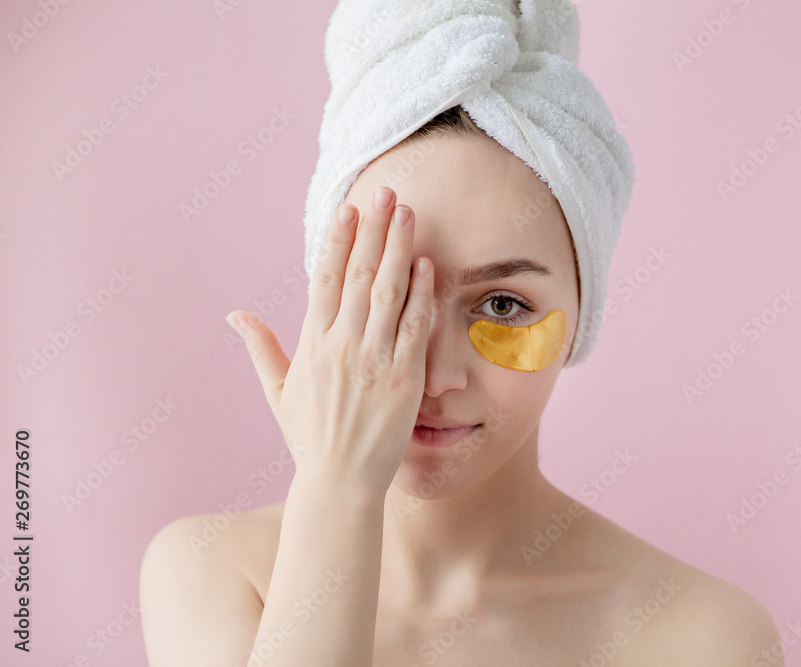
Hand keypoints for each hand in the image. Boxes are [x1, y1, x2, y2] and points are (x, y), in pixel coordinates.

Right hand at [227, 186, 433, 492]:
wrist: (339, 482)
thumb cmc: (309, 437)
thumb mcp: (278, 391)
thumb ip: (261, 347)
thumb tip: (235, 314)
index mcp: (312, 344)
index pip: (324, 279)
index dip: (338, 240)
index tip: (348, 209)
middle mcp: (342, 345)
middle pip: (358, 275)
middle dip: (372, 229)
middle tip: (385, 192)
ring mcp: (374, 360)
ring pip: (387, 292)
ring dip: (398, 249)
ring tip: (407, 213)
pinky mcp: (404, 378)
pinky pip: (413, 328)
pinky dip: (420, 294)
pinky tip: (426, 264)